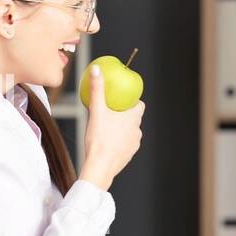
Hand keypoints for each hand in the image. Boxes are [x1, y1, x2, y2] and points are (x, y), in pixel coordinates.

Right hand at [78, 64, 144, 190]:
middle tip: (111, 111)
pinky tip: (107, 140)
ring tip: (107, 126)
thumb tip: (97, 69)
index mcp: (133, 118)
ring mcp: (135, 144)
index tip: (121, 99)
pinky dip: (119, 140)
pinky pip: (126, 143)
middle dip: (125, 113)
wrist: (100, 166)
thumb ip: (97, 89)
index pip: (139, 105)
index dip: (132, 100)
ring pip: (130, 131)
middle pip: (134, 118)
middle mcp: (138, 131)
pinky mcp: (129, 155)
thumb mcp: (96, 111)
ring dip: (122, 128)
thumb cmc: (99, 138)